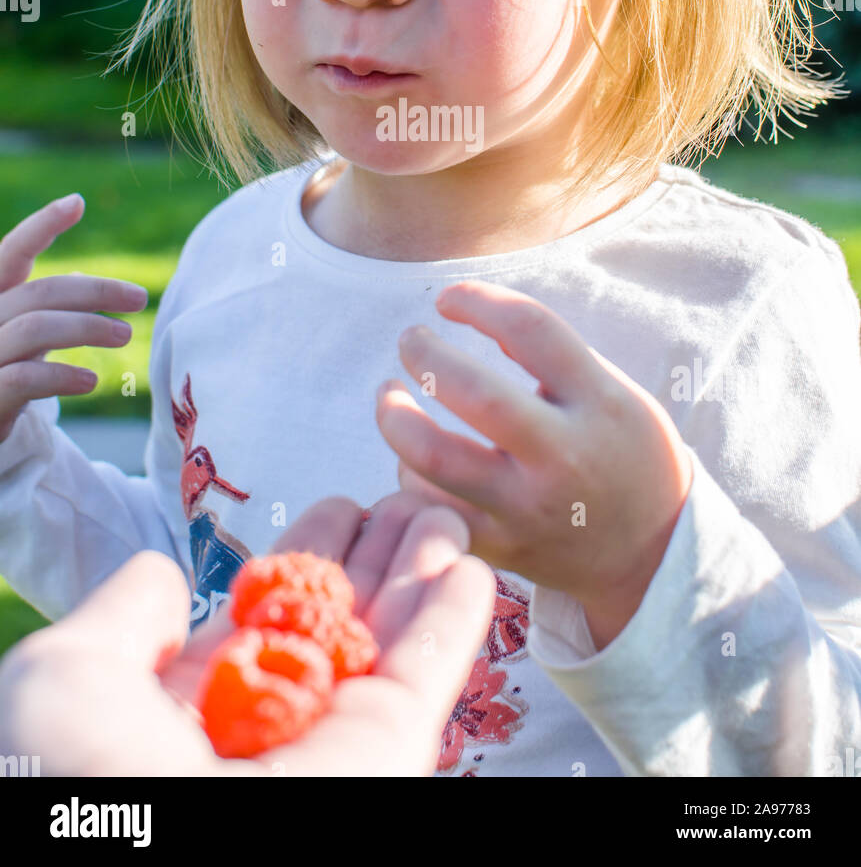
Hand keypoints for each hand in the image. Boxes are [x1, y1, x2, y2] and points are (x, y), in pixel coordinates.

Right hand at [0, 194, 147, 442]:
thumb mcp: (19, 342)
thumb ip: (41, 311)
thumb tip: (83, 279)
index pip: (9, 254)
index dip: (39, 226)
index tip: (76, 203)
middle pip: (40, 291)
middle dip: (95, 290)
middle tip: (140, 298)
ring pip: (35, 328)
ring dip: (88, 327)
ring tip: (126, 334)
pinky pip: (24, 378)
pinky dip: (63, 375)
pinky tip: (91, 380)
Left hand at [0, 492, 495, 775]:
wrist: (151, 857)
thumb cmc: (83, 780)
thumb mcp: (69, 679)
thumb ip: (122, 620)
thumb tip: (165, 579)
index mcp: (191, 711)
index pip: (263, 617)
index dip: (304, 556)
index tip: (339, 507)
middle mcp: (268, 723)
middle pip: (336, 619)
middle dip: (373, 553)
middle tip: (407, 495)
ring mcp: (331, 741)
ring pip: (390, 639)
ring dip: (422, 569)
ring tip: (443, 509)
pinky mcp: (387, 755)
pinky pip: (428, 676)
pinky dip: (454, 620)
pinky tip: (469, 566)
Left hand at [376, 280, 693, 647]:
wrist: (653, 553)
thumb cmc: (623, 451)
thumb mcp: (615, 391)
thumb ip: (554, 356)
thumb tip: (476, 312)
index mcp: (600, 402)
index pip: (529, 328)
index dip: (477, 300)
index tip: (448, 299)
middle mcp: (564, 455)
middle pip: (475, 394)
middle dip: (425, 355)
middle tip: (410, 341)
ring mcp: (529, 508)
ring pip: (435, 457)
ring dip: (395, 418)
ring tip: (389, 395)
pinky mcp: (502, 549)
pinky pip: (430, 507)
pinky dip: (409, 477)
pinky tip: (413, 460)